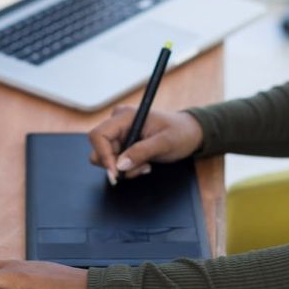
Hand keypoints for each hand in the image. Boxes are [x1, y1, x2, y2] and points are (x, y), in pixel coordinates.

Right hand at [88, 105, 203, 183]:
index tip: (115, 173)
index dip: (103, 155)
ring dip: (124, 168)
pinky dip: (127, 167)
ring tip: (145, 165)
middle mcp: (118, 122)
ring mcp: (119, 133)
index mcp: (125, 115)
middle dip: (116, 164)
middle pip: (99, 148)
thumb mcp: (165, 143)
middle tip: (140, 167)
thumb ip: (142, 152)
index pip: (98, 135)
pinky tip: (144, 163)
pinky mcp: (122, 143)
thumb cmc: (180, 132)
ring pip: (106, 158)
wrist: (189, 133)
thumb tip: (120, 165)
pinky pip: (115, 161)